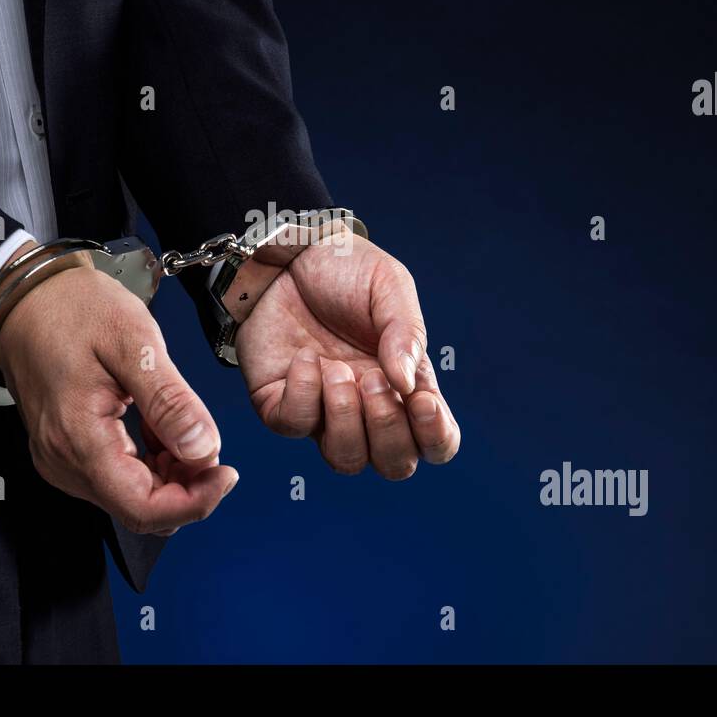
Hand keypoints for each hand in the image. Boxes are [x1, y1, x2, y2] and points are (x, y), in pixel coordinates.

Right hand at [0, 253, 237, 535]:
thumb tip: (203, 449)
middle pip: (140, 506)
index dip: (194, 502)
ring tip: (183, 423)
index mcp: (78, 439)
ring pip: (132, 494)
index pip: (142, 508)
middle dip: (186, 485)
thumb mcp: (133, 342)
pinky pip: (118, 475)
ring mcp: (62, 459)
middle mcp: (64, 461)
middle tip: (209, 440)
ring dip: (171, 472)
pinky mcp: (67, 450)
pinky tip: (161, 427)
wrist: (28, 297)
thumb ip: (170, 401)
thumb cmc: (73, 309)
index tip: (225, 474)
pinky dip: (151, 460)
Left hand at [235, 233, 459, 478]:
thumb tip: (406, 386)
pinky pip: (294, 425)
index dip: (435, 436)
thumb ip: (405, 333)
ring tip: (336, 369)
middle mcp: (369, 408)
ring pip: (345, 459)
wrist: (287, 252)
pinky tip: (305, 358)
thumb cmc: (346, 270)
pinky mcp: (280, 403)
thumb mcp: (389, 286)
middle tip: (372, 379)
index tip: (420, 400)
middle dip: (387, 430)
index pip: (436, 442)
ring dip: (345, 419)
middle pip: (394, 464)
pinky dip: (303, 395)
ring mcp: (324, 411)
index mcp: (406, 385)